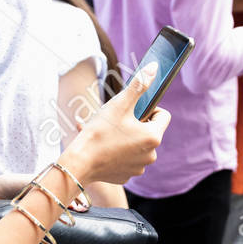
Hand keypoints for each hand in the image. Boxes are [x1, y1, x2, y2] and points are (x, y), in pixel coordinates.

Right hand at [65, 62, 169, 185]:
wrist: (79, 162)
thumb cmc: (99, 132)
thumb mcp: (119, 104)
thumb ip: (139, 85)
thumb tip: (155, 67)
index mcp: (153, 137)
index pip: (163, 115)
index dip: (149, 108)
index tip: (132, 110)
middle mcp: (151, 155)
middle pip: (150, 131)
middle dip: (136, 124)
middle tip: (116, 122)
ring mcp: (139, 168)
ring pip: (139, 145)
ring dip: (128, 138)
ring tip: (109, 136)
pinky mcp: (127, 176)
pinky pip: (128, 160)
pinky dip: (120, 153)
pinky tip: (106, 149)